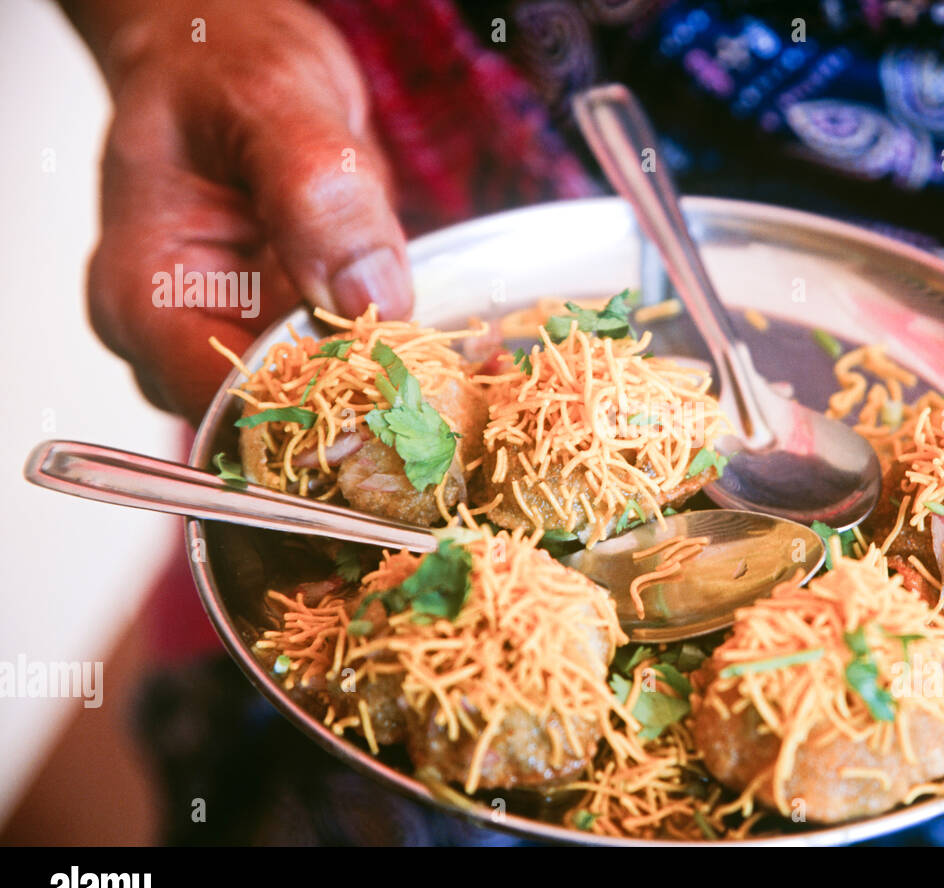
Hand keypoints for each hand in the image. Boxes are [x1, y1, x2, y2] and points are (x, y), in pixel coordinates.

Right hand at [70, 0, 411, 422]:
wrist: (228, 57)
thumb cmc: (220, 65)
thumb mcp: (271, 103)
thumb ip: (315, 192)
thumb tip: (368, 291)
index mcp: (145, 298)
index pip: (224, 402)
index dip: (315, 407)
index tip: (398, 391)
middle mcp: (179, 337)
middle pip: (270, 419)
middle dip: (357, 410)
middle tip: (439, 392)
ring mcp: (234, 339)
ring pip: (314, 404)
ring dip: (380, 392)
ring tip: (443, 369)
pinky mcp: (284, 332)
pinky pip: (339, 369)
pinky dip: (387, 362)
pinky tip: (433, 347)